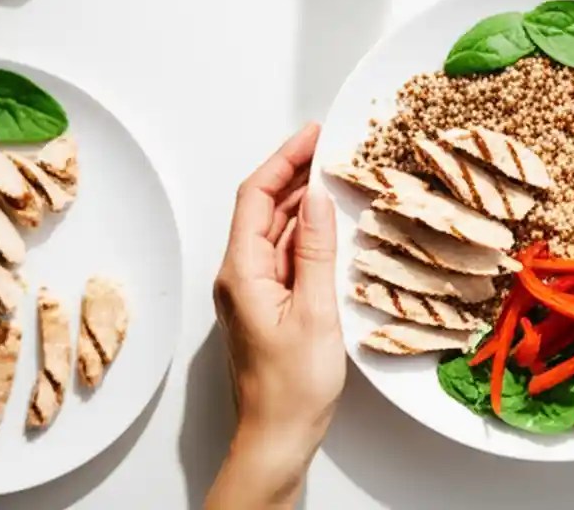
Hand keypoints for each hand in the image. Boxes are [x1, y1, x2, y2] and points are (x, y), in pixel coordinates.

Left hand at [206, 123, 344, 509]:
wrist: (277, 437)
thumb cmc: (293, 387)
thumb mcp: (314, 311)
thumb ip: (316, 250)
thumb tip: (316, 198)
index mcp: (241, 272)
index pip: (256, 197)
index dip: (283, 160)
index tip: (312, 135)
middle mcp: (239, 276)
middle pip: (262, 208)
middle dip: (293, 173)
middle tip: (330, 148)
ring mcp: (252, 291)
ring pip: (273, 230)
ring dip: (301, 202)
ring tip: (334, 176)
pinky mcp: (267, 305)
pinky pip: (284, 255)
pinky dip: (305, 232)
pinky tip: (328, 226)